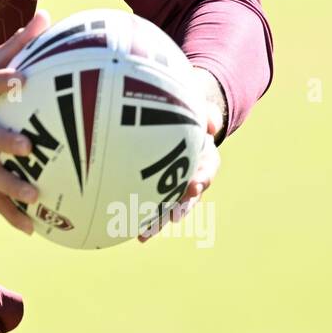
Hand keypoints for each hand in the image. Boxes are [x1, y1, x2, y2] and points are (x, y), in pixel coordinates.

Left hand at [138, 66, 224, 240]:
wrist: (168, 107)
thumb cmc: (181, 101)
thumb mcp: (193, 97)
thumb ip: (203, 110)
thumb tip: (212, 124)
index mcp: (203, 152)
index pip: (208, 167)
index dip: (203, 177)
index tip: (194, 185)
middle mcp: (190, 170)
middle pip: (187, 195)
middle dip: (179, 208)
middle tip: (172, 217)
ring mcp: (172, 179)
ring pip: (166, 204)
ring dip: (157, 219)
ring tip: (144, 234)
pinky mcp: (152, 183)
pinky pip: (145, 198)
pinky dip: (136, 211)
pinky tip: (119, 224)